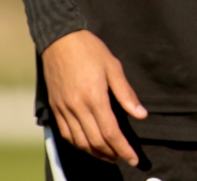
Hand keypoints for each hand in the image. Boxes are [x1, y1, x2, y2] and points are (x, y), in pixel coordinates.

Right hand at [42, 30, 146, 163]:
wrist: (59, 39)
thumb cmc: (90, 50)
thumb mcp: (114, 66)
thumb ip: (126, 93)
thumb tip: (141, 114)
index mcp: (94, 97)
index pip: (110, 132)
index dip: (123, 148)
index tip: (133, 158)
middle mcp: (77, 107)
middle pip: (95, 141)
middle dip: (111, 153)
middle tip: (123, 157)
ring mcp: (64, 109)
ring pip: (79, 141)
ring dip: (94, 153)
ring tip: (109, 155)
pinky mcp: (55, 108)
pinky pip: (66, 134)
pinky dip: (78, 144)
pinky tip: (88, 145)